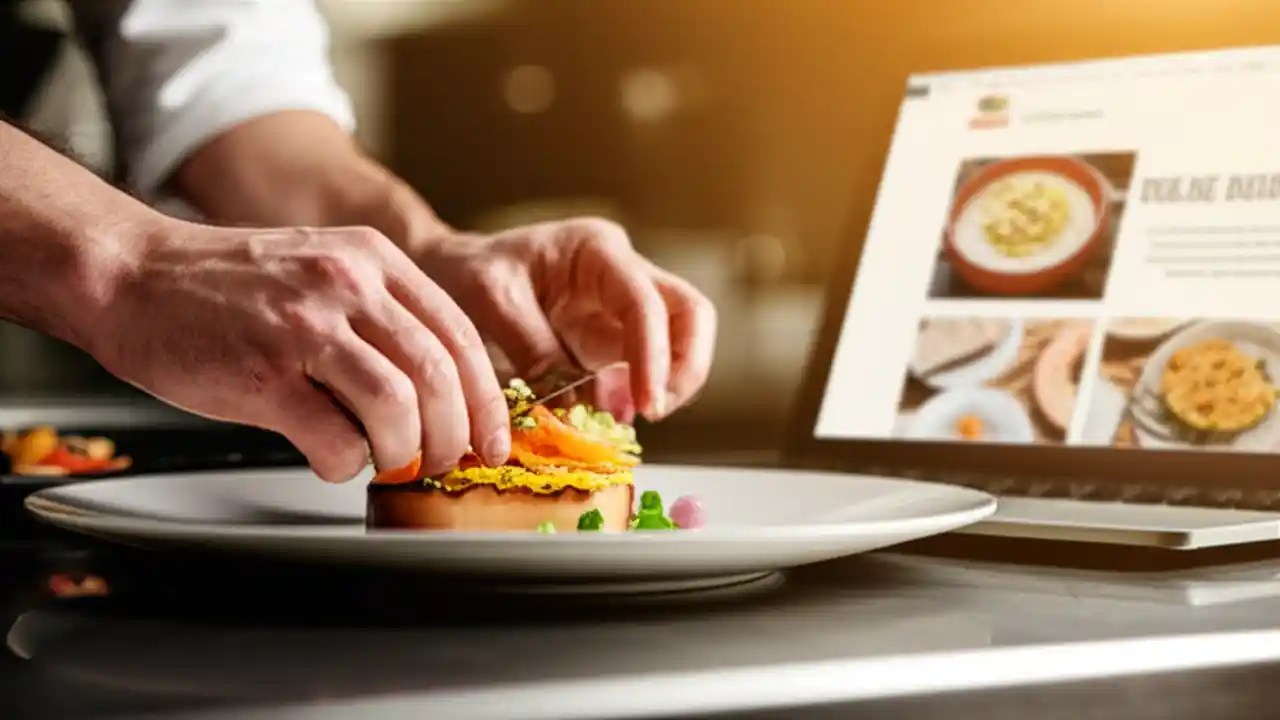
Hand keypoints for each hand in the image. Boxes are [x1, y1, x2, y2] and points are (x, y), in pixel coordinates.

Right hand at [93, 219, 510, 480]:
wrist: (133, 275)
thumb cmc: (230, 287)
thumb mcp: (324, 272)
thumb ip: (383, 319)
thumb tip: (443, 398)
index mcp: (373, 259)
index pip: (460, 335)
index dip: (487, 399)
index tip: (492, 440)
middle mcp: (347, 284)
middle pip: (440, 374)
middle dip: (454, 436)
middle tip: (442, 463)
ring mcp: (304, 325)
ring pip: (398, 405)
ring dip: (404, 451)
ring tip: (386, 462)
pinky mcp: (263, 373)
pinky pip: (334, 438)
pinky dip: (345, 465)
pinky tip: (331, 459)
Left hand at [418, 218, 716, 422]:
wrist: (448, 274)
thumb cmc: (466, 274)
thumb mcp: (491, 302)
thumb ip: (536, 350)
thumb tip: (581, 403)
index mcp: (596, 251)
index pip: (646, 302)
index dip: (654, 355)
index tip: (645, 404)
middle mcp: (623, 273)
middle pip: (691, 314)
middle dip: (684, 367)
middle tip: (653, 411)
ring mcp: (623, 308)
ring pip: (680, 342)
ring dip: (668, 384)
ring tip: (625, 417)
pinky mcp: (613, 341)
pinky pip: (647, 368)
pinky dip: (639, 395)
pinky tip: (610, 415)